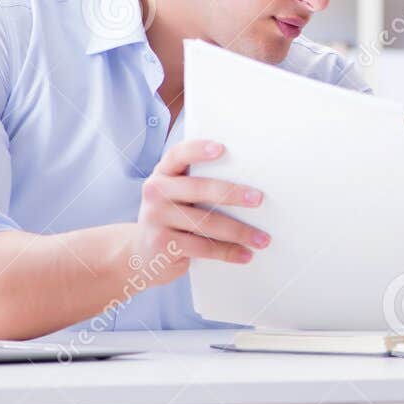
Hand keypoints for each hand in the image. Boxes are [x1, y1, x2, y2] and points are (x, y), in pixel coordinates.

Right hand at [128, 139, 269, 285]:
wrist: (141, 255)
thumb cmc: (171, 220)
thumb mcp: (175, 198)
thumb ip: (197, 187)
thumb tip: (248, 190)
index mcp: (163, 174)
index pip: (178, 155)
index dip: (198, 149)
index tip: (221, 148)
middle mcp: (155, 192)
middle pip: (198, 188)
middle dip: (232, 193)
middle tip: (258, 199)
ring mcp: (156, 218)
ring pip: (206, 222)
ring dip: (239, 232)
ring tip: (262, 239)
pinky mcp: (162, 244)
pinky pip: (202, 247)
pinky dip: (228, 252)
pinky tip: (245, 255)